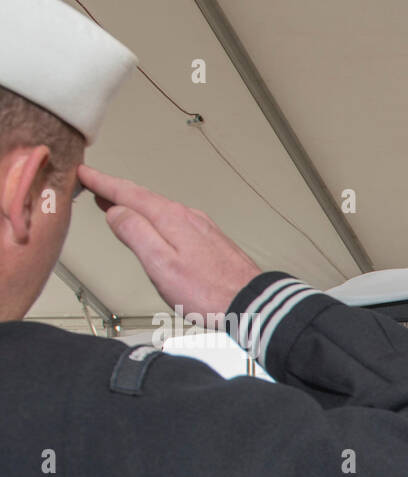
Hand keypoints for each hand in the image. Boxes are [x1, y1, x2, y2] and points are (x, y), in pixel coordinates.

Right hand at [77, 165, 260, 314]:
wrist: (253, 304)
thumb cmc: (209, 292)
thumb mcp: (160, 264)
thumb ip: (135, 234)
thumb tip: (116, 212)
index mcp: (171, 219)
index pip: (129, 193)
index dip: (103, 182)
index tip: (84, 173)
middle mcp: (188, 218)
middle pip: (144, 198)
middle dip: (117, 191)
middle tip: (95, 184)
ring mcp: (202, 229)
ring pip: (161, 210)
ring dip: (136, 204)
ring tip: (117, 203)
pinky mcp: (212, 242)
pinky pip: (176, 221)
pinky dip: (157, 218)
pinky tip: (155, 225)